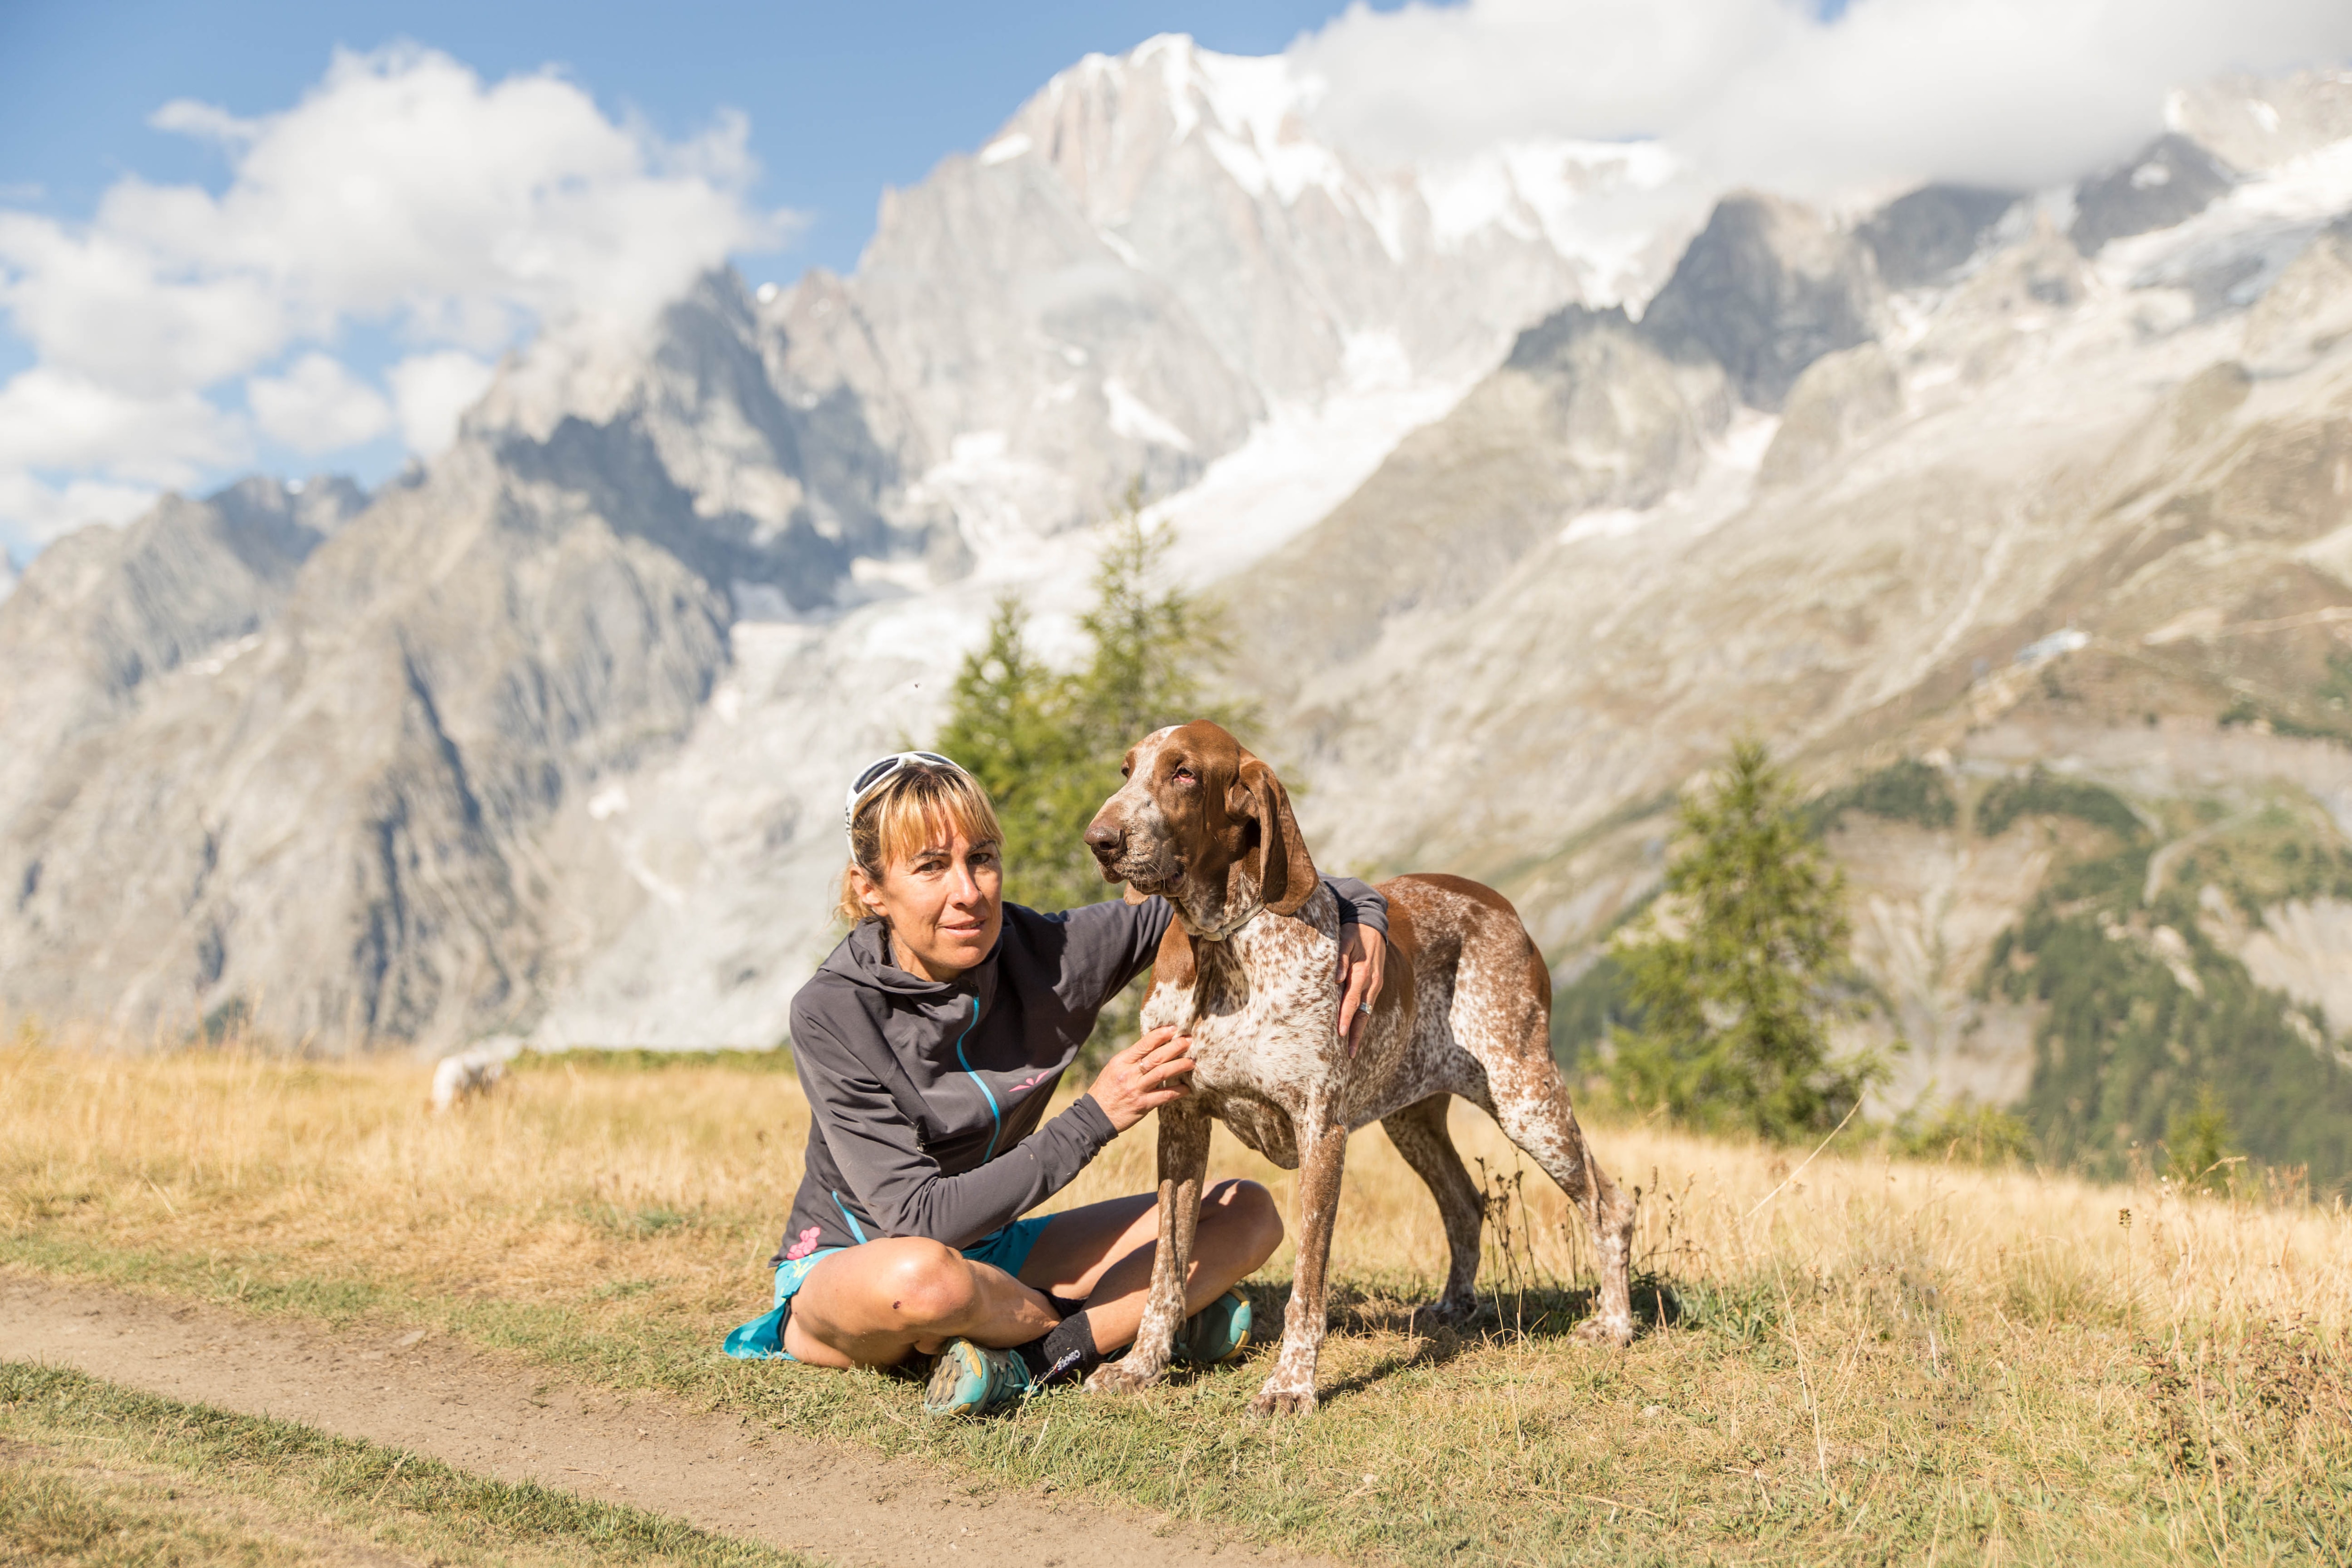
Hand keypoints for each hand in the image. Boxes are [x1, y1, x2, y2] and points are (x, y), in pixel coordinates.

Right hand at [1084, 1025, 1195, 1132]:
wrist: (1095, 1116)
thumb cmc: (1106, 1089)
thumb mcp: (1114, 1069)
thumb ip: (1132, 1059)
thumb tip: (1153, 1047)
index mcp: (1121, 1061)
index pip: (1143, 1044)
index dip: (1160, 1035)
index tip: (1174, 1028)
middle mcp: (1129, 1074)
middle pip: (1156, 1057)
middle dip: (1175, 1047)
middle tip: (1189, 1041)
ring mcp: (1136, 1089)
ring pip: (1162, 1073)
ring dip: (1179, 1066)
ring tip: (1192, 1062)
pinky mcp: (1142, 1105)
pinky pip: (1164, 1096)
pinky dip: (1177, 1091)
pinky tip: (1187, 1088)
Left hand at [1337, 924, 1386, 1056]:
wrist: (1372, 923)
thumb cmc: (1354, 931)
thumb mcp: (1345, 939)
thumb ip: (1341, 959)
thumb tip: (1336, 979)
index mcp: (1363, 973)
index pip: (1353, 1000)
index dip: (1347, 1018)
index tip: (1341, 1034)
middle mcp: (1372, 982)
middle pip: (1363, 1013)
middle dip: (1356, 1034)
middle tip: (1350, 1054)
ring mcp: (1375, 984)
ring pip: (1367, 1012)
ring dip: (1360, 1029)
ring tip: (1351, 1049)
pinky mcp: (1375, 984)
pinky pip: (1367, 1005)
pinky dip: (1362, 1019)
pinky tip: (1355, 1029)